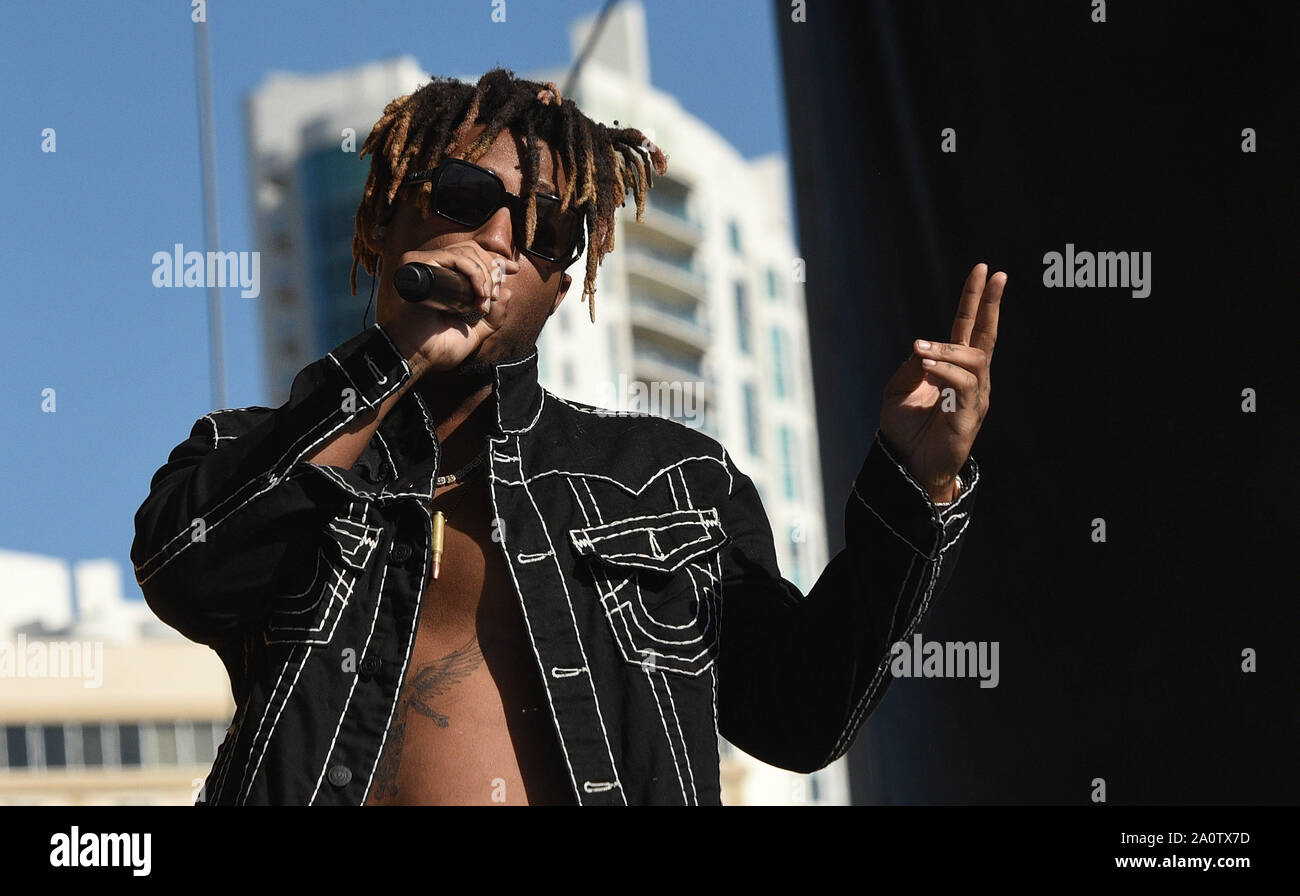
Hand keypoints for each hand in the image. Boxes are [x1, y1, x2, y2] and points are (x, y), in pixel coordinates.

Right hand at [385, 240, 519, 375]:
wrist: (423, 356)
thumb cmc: (443, 347)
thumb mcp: (478, 331)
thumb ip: (495, 314)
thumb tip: (507, 290)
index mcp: (449, 282)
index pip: (474, 256)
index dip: (495, 260)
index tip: (514, 270)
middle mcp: (439, 272)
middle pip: (473, 250)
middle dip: (493, 269)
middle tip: (494, 294)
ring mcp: (430, 269)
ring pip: (466, 252)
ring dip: (484, 275)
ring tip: (484, 299)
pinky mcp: (424, 269)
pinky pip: (456, 259)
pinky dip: (474, 273)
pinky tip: (479, 293)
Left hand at [878, 262, 1004, 502]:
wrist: (906, 467)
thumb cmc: (904, 431)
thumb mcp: (898, 390)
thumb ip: (911, 366)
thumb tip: (923, 347)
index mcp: (952, 368)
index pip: (967, 327)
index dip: (974, 299)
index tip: (983, 270)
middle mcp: (970, 378)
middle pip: (985, 335)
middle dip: (990, 303)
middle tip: (995, 275)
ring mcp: (974, 396)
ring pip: (973, 359)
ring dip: (947, 350)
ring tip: (922, 352)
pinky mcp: (971, 416)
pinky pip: (965, 385)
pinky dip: (946, 372)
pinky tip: (928, 368)